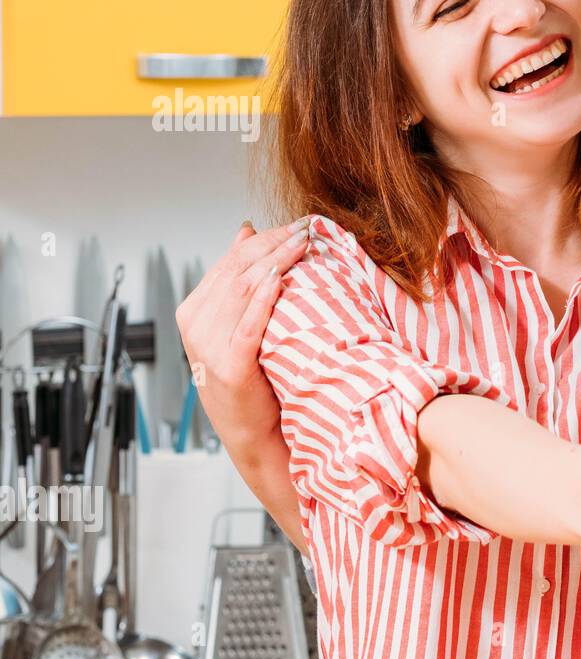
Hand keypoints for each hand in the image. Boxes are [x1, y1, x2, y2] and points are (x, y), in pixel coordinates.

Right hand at [176, 219, 309, 547]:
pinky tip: (281, 278)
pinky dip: (264, 298)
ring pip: (242, 290)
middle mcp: (194, 325)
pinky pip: (247, 325)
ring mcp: (207, 347)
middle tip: (308, 227)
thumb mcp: (243, 322)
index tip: (298, 224)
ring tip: (303, 243)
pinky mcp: (228, 367)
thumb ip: (241, 278)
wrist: (254, 434)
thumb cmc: (256, 377)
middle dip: (274, 244)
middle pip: (237, 271)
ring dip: (275, 261)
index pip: (230, 262)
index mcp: (194, 310)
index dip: (265, 239)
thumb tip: (247, 229)